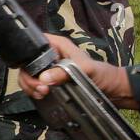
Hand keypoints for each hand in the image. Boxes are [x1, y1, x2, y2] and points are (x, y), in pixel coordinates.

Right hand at [17, 34, 134, 106]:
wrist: (112, 91)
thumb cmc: (102, 74)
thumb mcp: (85, 70)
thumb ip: (65, 72)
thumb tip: (44, 78)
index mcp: (58, 46)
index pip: (35, 43)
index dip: (27, 53)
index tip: (29, 69)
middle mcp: (50, 56)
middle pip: (27, 63)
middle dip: (28, 76)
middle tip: (39, 88)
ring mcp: (49, 70)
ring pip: (29, 75)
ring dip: (30, 86)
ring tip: (41, 94)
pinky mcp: (50, 83)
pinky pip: (35, 86)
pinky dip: (34, 92)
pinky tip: (41, 97)